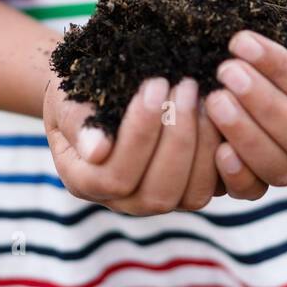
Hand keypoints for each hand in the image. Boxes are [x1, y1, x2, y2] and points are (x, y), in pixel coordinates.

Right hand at [42, 76, 221, 214]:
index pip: (115, 178)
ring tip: (203, 96)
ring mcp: (157, 197)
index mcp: (84, 181)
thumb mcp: (65, 98)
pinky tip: (219, 111)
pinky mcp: (188, 187)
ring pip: (191, 196)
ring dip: (203, 144)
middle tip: (185, 86)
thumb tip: (97, 150)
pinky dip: (220, 150)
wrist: (92, 87)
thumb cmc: (76, 91)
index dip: (139, 134)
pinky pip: (214, 185)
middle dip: (177, 137)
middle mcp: (122, 201)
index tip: (155, 85)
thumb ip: (77, 123)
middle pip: (157, 195)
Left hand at [205, 12, 286, 193]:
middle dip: (264, 103)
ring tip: (214, 99)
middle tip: (226, 71)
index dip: (283, 70)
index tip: (241, 42)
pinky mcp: (258, 177)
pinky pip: (254, 190)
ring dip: (248, 135)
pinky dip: (237, 175)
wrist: (262, 54)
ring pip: (283, 168)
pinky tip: (217, 148)